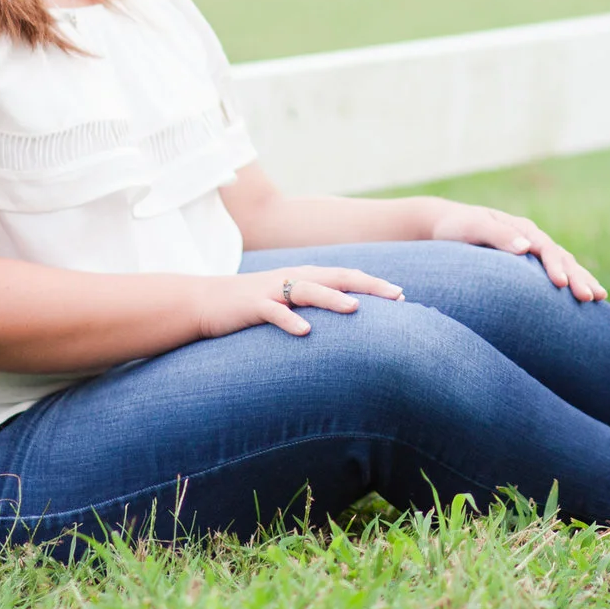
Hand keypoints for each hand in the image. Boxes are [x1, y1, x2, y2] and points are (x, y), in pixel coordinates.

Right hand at [196, 268, 402, 338]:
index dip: (373, 284)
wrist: (207, 302)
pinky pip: (274, 312)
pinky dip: (290, 320)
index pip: (346, 276)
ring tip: (355, 309)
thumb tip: (349, 322)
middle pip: (336, 277)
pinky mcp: (253, 305)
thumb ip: (315, 307)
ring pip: (308, 290)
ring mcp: (273, 290)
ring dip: (332, 298)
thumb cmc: (254, 306)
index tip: (401, 295)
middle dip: (367, 285)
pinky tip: (306, 332)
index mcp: (305, 276)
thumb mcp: (288, 303)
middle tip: (396, 296)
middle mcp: (293, 278)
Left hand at [428, 202, 606, 301]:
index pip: (544, 247)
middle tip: (590, 297)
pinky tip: (585, 297)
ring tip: (599, 298)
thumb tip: (525, 248)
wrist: (447, 226)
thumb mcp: (472, 227)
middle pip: (561, 256)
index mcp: (520, 228)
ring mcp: (533, 250)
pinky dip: (573, 282)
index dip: (555, 265)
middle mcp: (532, 238)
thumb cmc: (457, 228)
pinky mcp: (530, 264)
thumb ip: (497, 234)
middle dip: (577, 276)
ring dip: (582, 279)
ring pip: (565, 263)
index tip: (561, 284)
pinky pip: (557, 271)